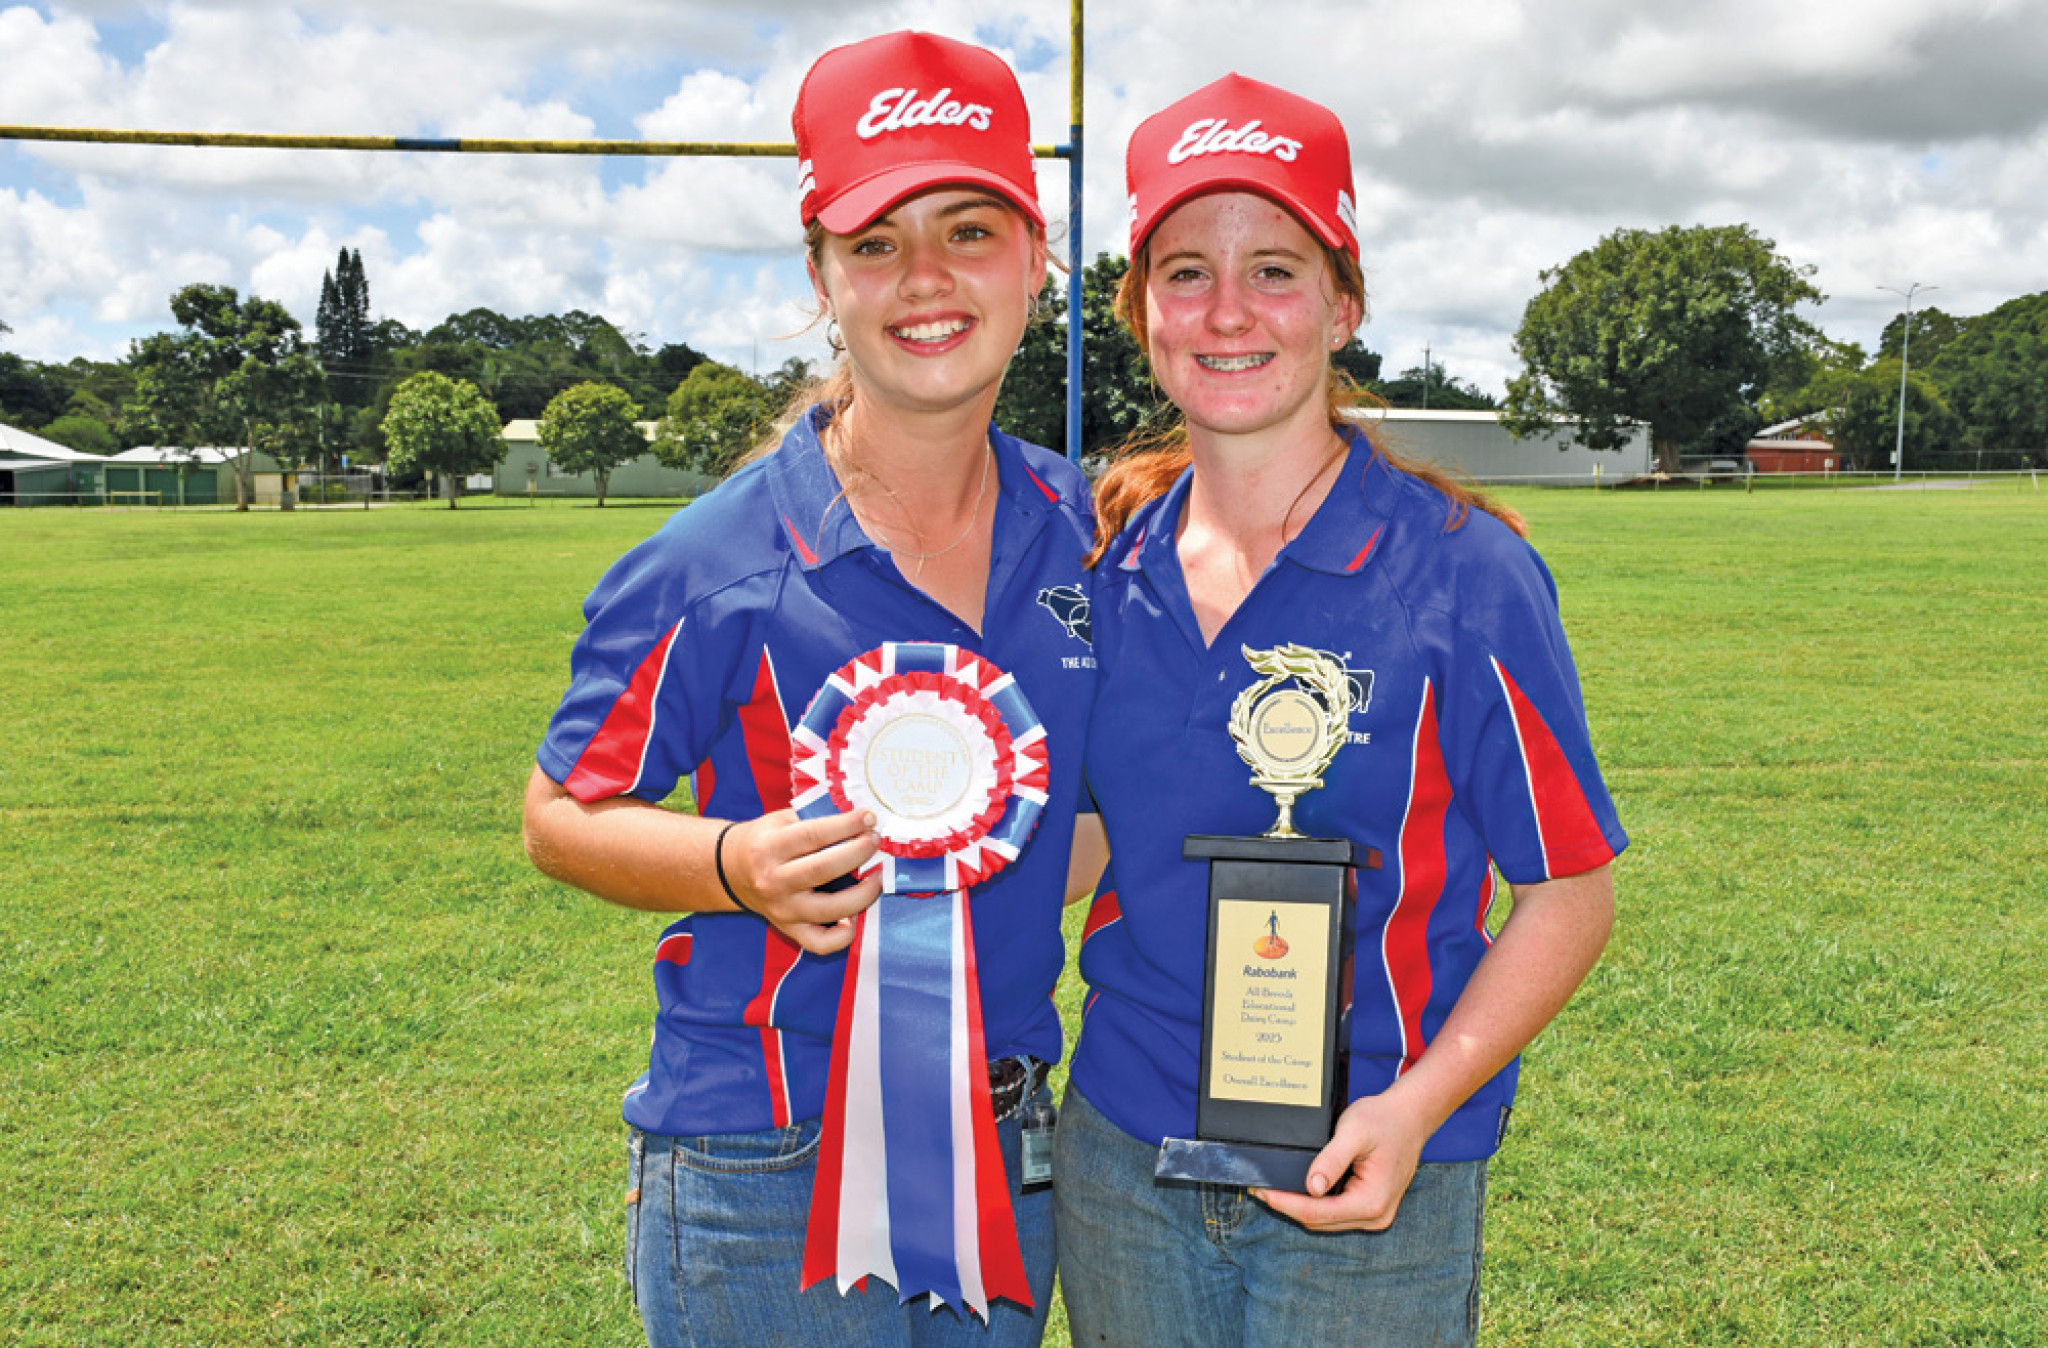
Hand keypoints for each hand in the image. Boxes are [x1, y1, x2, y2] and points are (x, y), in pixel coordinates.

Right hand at [720, 808, 882, 955]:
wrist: (732, 871)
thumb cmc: (766, 841)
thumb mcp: (782, 820)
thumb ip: (816, 818)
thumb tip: (859, 819)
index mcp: (770, 847)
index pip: (814, 835)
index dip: (846, 825)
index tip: (868, 818)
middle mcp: (774, 880)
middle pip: (823, 869)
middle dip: (858, 853)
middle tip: (875, 841)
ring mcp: (783, 909)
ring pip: (830, 909)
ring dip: (863, 893)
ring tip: (877, 877)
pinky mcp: (790, 930)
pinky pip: (821, 943)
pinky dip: (844, 936)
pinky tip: (855, 916)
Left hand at [1251, 1091, 1427, 1231]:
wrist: (1411, 1117)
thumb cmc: (1385, 1120)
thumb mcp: (1354, 1131)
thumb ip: (1332, 1160)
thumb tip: (1311, 1188)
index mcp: (1372, 1201)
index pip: (1317, 1213)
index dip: (1285, 1204)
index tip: (1260, 1192)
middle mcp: (1375, 1216)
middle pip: (1319, 1222)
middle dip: (1287, 1206)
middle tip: (1258, 1188)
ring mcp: (1374, 1216)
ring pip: (1325, 1221)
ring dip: (1299, 1207)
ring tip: (1272, 1189)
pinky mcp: (1370, 1208)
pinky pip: (1335, 1213)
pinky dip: (1315, 1204)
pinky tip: (1297, 1190)